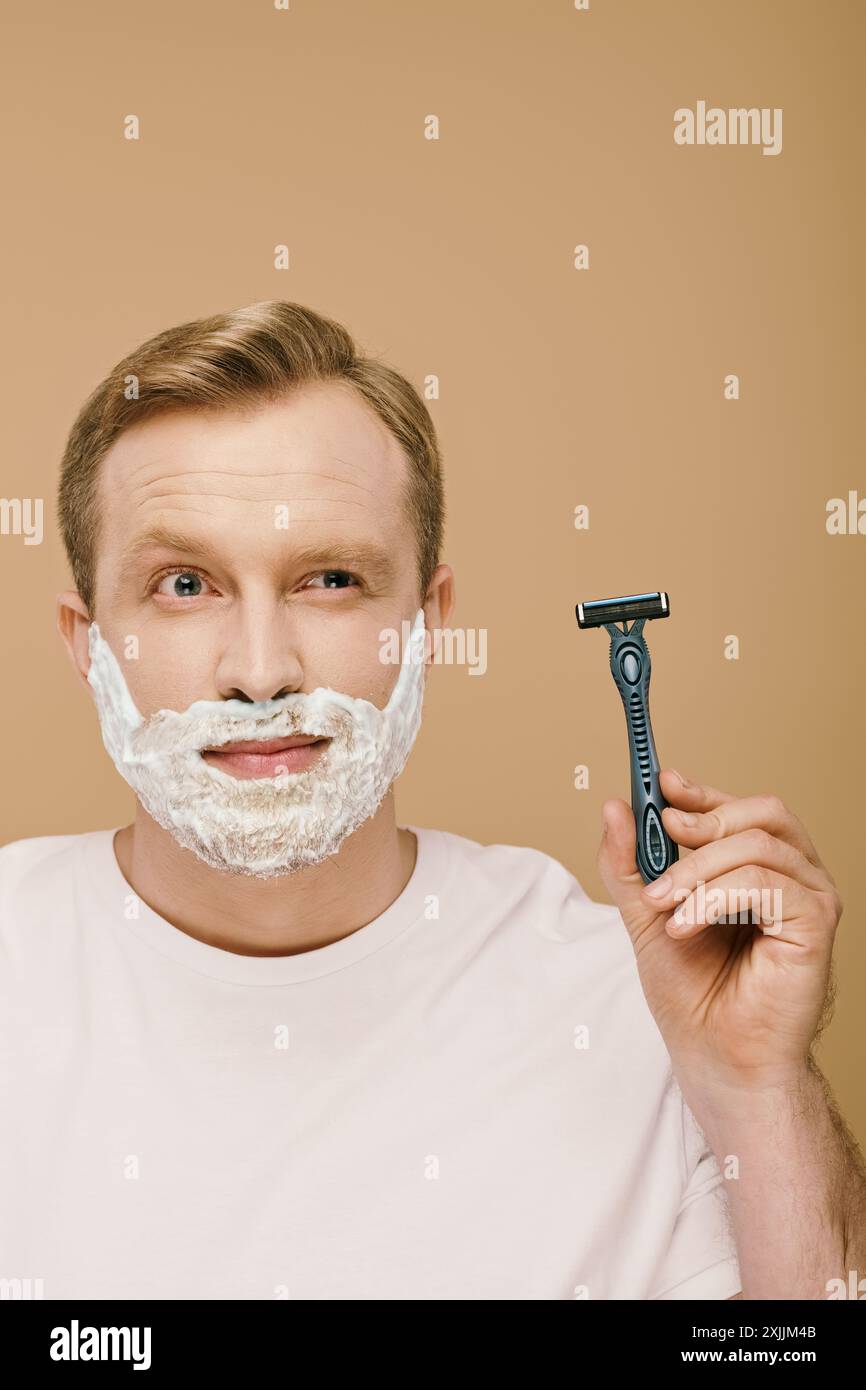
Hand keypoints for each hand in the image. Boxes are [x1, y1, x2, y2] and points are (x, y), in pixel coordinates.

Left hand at [596, 769, 842, 1092]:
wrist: (713, 1056)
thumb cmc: (692, 992)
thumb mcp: (646, 913)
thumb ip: (630, 862)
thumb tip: (614, 806)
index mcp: (761, 868)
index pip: (741, 809)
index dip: (702, 792)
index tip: (660, 782)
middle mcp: (793, 877)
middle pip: (761, 813)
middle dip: (704, 819)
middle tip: (662, 833)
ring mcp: (810, 898)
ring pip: (758, 845)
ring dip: (697, 869)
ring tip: (663, 905)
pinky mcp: (815, 925)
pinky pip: (766, 884)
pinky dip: (715, 897)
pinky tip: (685, 926)